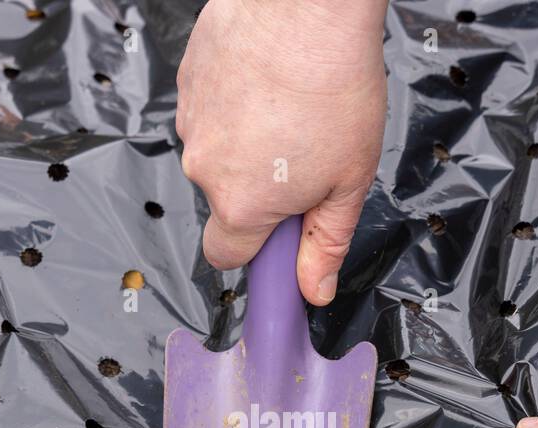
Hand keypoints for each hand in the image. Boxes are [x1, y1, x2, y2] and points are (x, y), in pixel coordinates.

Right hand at [176, 0, 387, 304]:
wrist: (304, 5)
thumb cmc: (333, 85)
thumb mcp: (350, 182)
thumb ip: (327, 242)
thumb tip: (314, 289)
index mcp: (241, 205)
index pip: (226, 257)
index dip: (256, 250)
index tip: (283, 238)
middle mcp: (203, 168)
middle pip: (227, 199)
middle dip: (261, 188)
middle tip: (305, 155)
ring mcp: (191, 121)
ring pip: (219, 150)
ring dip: (248, 142)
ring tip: (291, 110)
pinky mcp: (188, 80)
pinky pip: (212, 108)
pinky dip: (236, 102)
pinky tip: (270, 83)